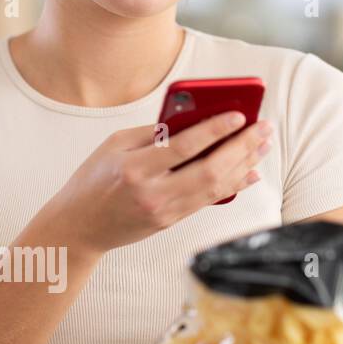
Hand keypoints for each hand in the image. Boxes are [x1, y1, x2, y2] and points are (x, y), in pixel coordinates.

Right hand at [43, 112, 271, 259]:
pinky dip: (232, 186)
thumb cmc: (93, 180)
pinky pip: (208, 202)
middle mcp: (152, 193)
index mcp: (134, 169)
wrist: (79, 227)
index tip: (239, 115)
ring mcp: (163, 211)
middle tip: (263, 129)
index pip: (183, 146)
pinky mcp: (169, 222)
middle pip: (209, 170)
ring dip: (243, 165)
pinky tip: (248, 172)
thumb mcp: (113, 146)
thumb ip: (151, 133)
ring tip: (262, 146)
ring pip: (215, 189)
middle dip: (241, 147)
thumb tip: (192, 119)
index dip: (215, 130)